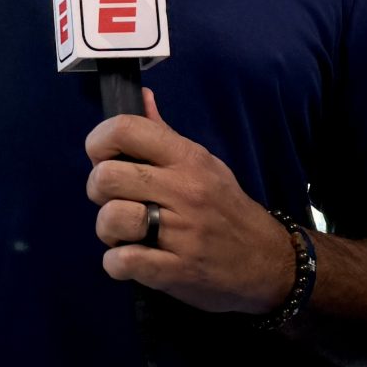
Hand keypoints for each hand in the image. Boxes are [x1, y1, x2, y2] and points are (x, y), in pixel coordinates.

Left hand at [86, 88, 294, 315]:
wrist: (269, 262)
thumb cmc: (226, 209)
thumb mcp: (204, 165)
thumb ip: (164, 135)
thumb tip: (141, 96)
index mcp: (187, 159)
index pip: (126, 129)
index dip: (98, 142)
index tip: (102, 157)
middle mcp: (184, 190)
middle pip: (106, 177)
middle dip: (98, 191)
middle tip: (115, 200)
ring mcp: (182, 233)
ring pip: (110, 219)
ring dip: (108, 231)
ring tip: (128, 233)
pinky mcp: (177, 270)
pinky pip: (122, 262)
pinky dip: (117, 264)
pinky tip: (133, 260)